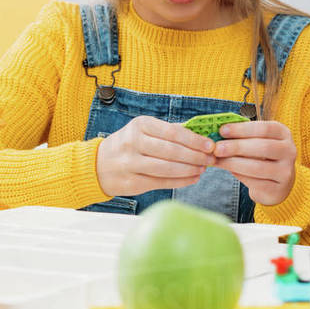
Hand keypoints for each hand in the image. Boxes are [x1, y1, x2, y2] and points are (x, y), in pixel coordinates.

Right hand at [95, 116, 214, 197]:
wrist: (98, 165)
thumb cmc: (128, 145)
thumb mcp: (143, 130)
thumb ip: (169, 131)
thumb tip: (200, 134)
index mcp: (140, 125)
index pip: (173, 132)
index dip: (194, 140)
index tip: (210, 145)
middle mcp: (133, 143)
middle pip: (172, 151)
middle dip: (196, 156)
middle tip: (211, 159)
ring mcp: (131, 164)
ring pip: (167, 168)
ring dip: (189, 170)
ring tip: (203, 169)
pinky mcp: (132, 183)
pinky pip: (161, 182)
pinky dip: (180, 181)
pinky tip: (192, 178)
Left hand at [212, 120, 296, 205]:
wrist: (277, 184)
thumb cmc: (262, 157)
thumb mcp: (256, 142)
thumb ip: (241, 137)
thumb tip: (218, 134)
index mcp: (283, 133)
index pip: (264, 128)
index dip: (242, 129)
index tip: (222, 130)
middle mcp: (289, 151)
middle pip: (262, 147)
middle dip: (236, 147)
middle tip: (217, 148)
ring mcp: (286, 171)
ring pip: (257, 167)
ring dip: (233, 163)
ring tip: (217, 160)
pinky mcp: (278, 189)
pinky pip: (255, 182)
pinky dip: (238, 175)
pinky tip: (227, 170)